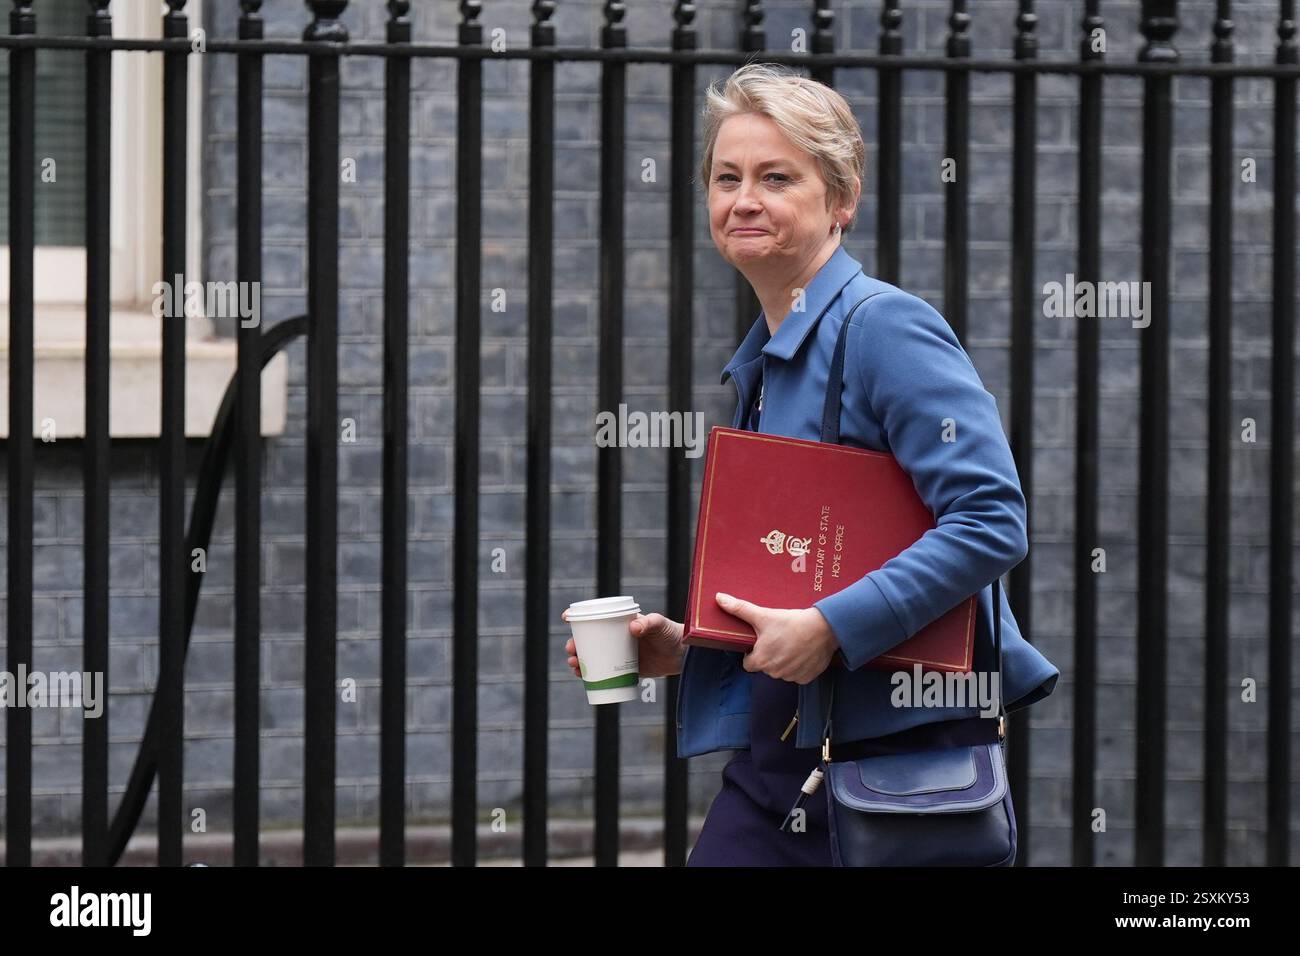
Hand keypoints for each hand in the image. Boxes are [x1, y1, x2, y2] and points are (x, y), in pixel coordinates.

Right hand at [562, 609, 685, 678]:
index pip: (596, 616)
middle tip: (571, 650)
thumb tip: (634, 627)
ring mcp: (620, 654)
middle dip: (576, 644)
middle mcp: (617, 637)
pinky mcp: (625, 670)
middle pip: (590, 639)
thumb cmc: (671, 634)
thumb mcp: (660, 625)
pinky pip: (604, 672)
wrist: (684, 655)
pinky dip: (591, 675)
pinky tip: (582, 677)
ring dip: (580, 660)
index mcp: (621, 622)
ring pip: (594, 656)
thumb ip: (649, 623)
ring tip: (574, 665)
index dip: (579, 616)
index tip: (567, 618)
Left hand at [715, 591, 840, 684]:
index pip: (748, 664)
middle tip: (778, 639)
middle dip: (769, 655)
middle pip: (766, 667)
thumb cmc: (792, 623)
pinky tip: (802, 651)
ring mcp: (792, 677)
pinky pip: (798, 674)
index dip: (752, 653)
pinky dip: (799, 665)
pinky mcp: (806, 677)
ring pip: (782, 671)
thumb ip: (739, 609)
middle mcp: (775, 673)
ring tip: (791, 643)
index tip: (761, 642)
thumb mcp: (763, 615)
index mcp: (761, 661)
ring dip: (784, 661)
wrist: (824, 628)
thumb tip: (719, 598)